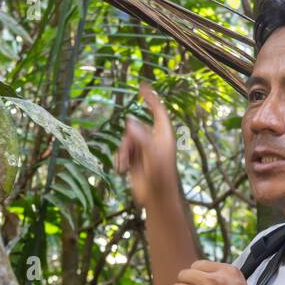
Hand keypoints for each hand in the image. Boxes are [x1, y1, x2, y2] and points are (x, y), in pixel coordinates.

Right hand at [113, 81, 178, 209]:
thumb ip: (141, 137)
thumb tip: (129, 121)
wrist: (156, 198)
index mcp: (163, 135)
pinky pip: (123, 151)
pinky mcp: (135, 159)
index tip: (142, 86)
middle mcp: (154, 140)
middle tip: (130, 154)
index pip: (158, 110)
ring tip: (125, 165)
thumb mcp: (152, 154)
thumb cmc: (160, 176)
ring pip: (126, 139)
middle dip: (129, 140)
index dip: (151, 98)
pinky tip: (122, 169)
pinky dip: (121, 158)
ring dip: (123, 151)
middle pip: (135, 127)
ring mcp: (144, 149)